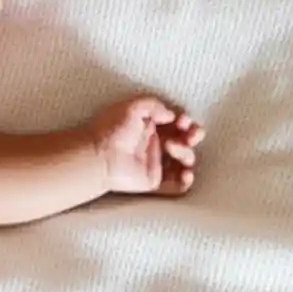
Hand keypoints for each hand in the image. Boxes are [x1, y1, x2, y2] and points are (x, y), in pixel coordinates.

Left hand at [89, 96, 204, 195]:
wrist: (98, 156)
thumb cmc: (111, 130)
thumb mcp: (132, 107)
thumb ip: (154, 105)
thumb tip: (171, 114)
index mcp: (149, 125)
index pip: (176, 122)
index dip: (185, 120)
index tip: (182, 120)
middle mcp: (154, 144)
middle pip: (185, 140)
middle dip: (194, 135)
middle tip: (191, 135)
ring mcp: (154, 163)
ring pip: (184, 160)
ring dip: (187, 154)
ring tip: (172, 148)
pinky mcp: (153, 181)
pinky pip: (176, 185)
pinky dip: (186, 181)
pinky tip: (185, 173)